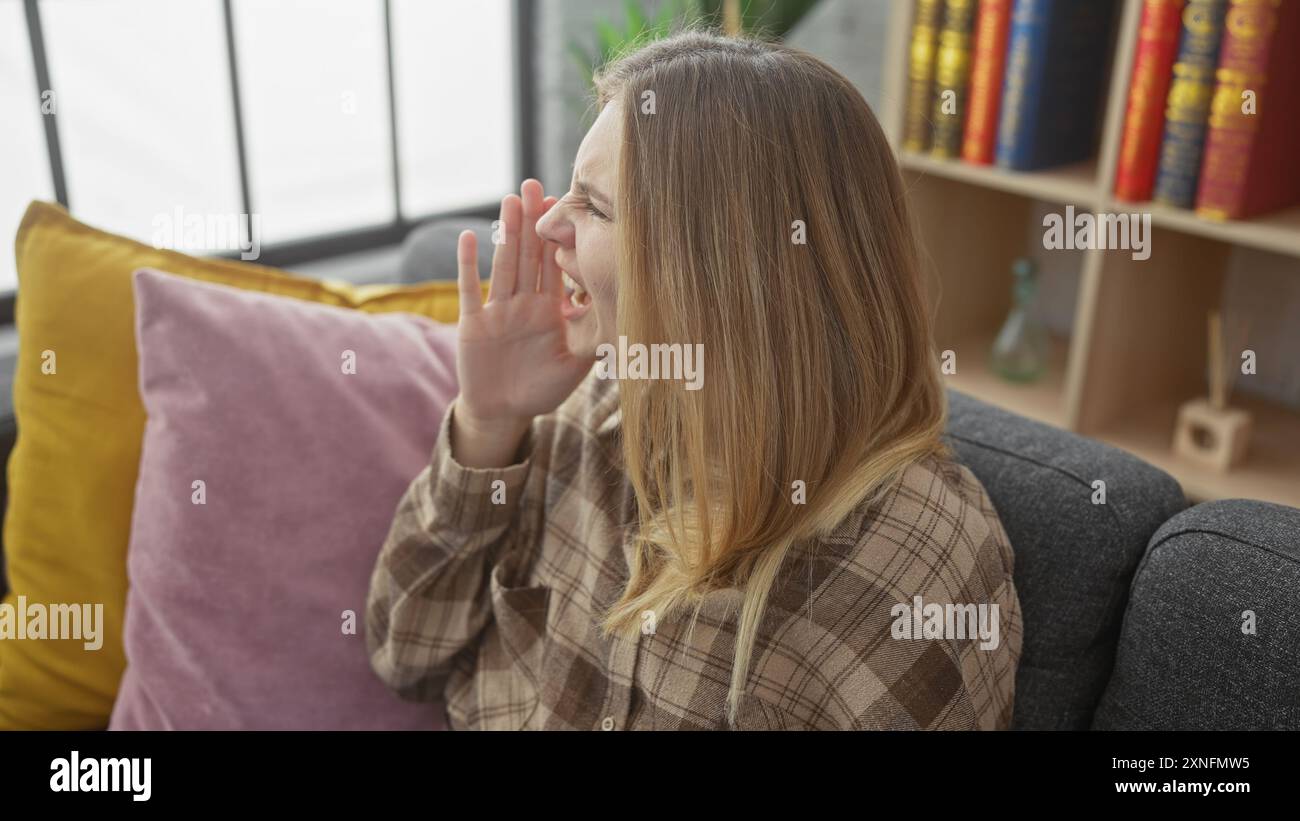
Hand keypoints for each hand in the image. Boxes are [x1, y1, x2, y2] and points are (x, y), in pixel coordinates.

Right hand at [451, 180, 593, 463]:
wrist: (503, 412)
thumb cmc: (540, 390)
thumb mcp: (576, 366)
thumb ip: (595, 342)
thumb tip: (626, 319)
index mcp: (548, 310)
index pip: (555, 266)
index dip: (559, 237)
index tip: (565, 205)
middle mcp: (523, 304)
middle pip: (528, 255)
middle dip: (532, 220)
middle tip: (536, 184)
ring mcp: (497, 311)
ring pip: (503, 264)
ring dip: (506, 233)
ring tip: (511, 199)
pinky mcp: (473, 324)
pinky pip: (469, 290)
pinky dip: (467, 265)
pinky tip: (469, 237)